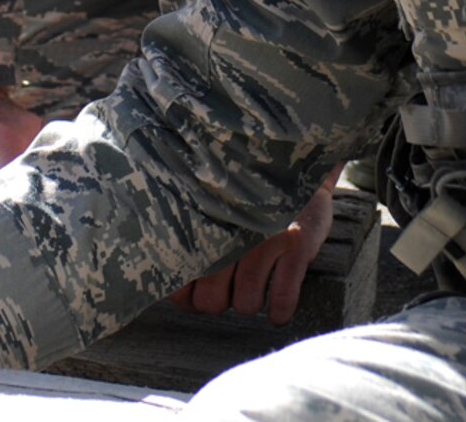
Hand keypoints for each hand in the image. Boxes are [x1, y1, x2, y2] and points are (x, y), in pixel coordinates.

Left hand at [168, 168, 339, 326]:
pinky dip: (280, 311)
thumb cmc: (242, 186)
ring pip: (247, 303)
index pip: (179, 283)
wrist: (294, 154)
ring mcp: (263, 240)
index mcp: (200, 220)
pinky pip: (283, 299)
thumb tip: (169, 280)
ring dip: (251, 300)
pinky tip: (277, 308)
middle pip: (212, 300)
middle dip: (219, 300)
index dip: (187, 297)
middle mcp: (228, 232)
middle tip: (227, 286)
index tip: (196, 290)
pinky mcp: (296, 245)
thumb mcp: (207, 195)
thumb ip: (186, 229)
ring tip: (255, 283)